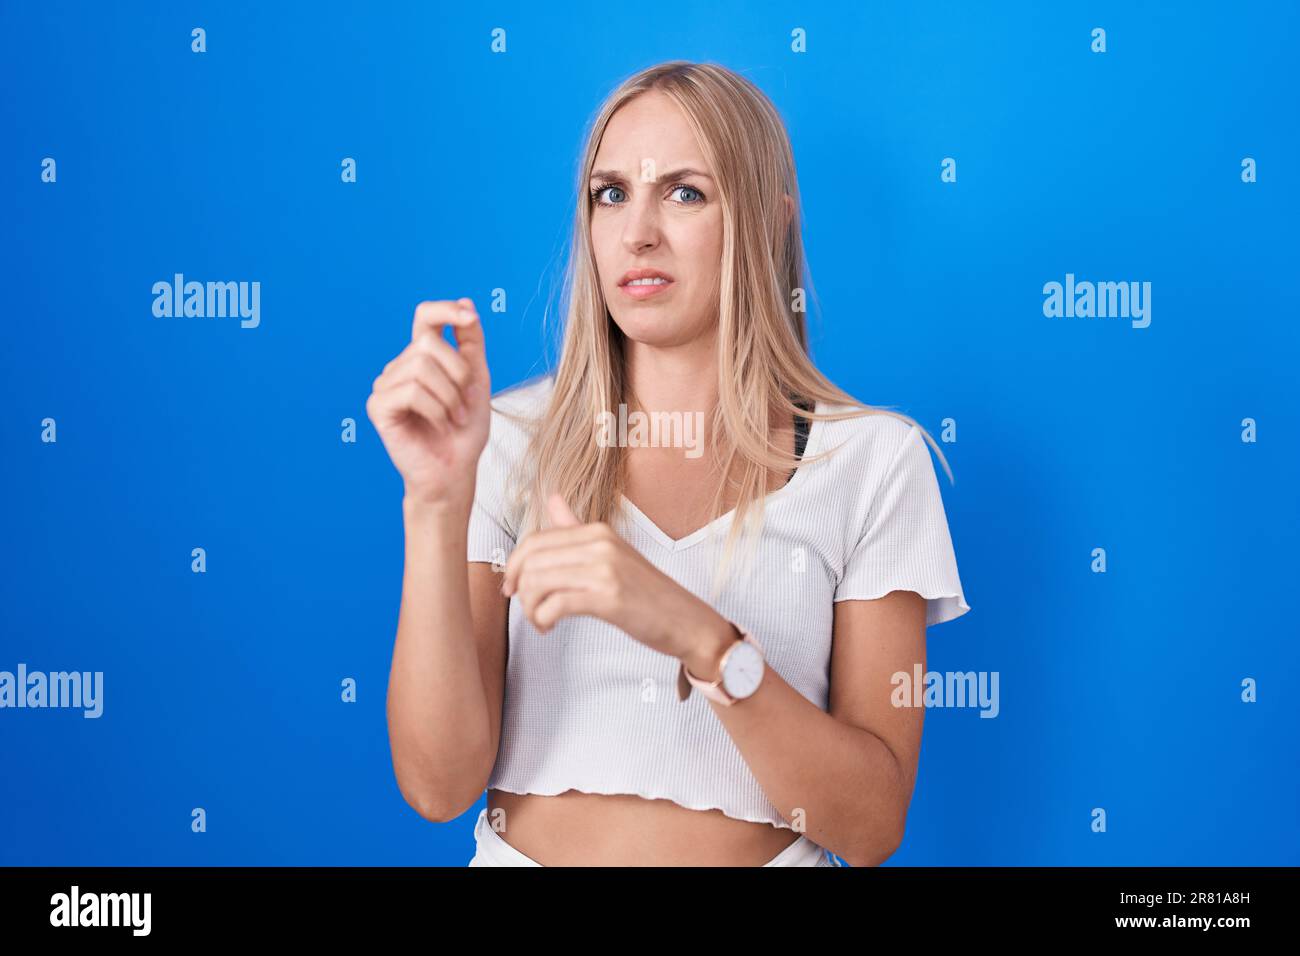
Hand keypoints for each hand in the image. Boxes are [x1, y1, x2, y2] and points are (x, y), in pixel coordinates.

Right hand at [366, 298, 490, 504]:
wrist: (454, 471)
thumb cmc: (464, 430)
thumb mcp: (477, 379)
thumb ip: (471, 342)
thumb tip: (467, 302)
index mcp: (422, 357)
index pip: (425, 317)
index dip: (444, 310)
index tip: (468, 318)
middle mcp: (400, 366)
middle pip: (428, 344)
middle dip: (457, 374)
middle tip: (464, 404)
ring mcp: (385, 385)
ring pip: (421, 367)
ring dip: (449, 397)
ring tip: (454, 419)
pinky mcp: (378, 406)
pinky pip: (411, 391)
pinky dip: (435, 410)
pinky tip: (439, 425)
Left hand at [501, 494, 734, 666]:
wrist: (686, 621)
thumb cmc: (647, 593)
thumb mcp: (612, 553)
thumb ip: (576, 528)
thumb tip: (553, 499)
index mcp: (598, 531)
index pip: (535, 541)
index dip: (513, 566)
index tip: (512, 588)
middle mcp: (600, 544)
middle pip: (531, 561)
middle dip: (520, 590)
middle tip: (530, 609)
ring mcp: (605, 569)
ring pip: (538, 582)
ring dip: (530, 609)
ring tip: (542, 621)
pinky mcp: (608, 597)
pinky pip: (554, 605)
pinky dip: (543, 619)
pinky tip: (550, 627)